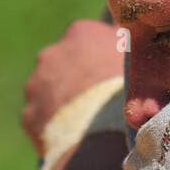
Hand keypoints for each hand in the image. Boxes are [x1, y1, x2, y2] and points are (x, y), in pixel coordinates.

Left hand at [22, 20, 123, 154]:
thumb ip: (129, 45)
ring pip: (51, 88)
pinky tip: (75, 134)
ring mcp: (36, 83)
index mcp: (82, 33)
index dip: (103, 55)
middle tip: (102, 96)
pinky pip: (44, 116)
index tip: (113, 71)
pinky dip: (56, 123)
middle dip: (80, 75)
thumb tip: (130, 35)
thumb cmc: (125, 93)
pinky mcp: (29, 113)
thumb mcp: (140, 59)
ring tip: (89, 120)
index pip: (91, 37)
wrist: (98, 137)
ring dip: (65, 99)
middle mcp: (53, 52)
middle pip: (67, 61)